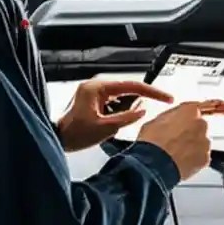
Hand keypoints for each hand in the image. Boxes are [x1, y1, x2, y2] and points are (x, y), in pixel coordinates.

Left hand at [55, 79, 173, 151]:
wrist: (56, 139)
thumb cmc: (74, 134)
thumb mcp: (105, 128)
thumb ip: (127, 118)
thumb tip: (143, 110)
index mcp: (98, 87)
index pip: (132, 86)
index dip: (152, 92)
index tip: (167, 98)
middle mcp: (96, 85)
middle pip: (128, 89)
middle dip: (141, 100)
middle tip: (156, 108)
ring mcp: (94, 91)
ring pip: (122, 96)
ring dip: (128, 108)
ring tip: (121, 122)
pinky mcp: (93, 99)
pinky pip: (114, 101)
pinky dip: (121, 110)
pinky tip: (117, 122)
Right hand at [137, 100, 223, 181]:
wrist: (153, 164)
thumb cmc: (152, 142)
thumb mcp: (157, 121)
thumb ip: (172, 117)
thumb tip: (172, 121)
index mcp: (189, 111)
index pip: (209, 106)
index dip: (221, 106)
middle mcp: (201, 125)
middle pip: (199, 128)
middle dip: (190, 134)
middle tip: (175, 142)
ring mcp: (204, 142)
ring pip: (200, 144)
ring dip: (190, 148)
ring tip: (174, 154)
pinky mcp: (205, 158)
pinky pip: (201, 158)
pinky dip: (193, 160)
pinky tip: (179, 162)